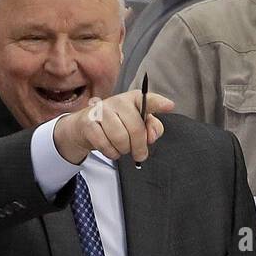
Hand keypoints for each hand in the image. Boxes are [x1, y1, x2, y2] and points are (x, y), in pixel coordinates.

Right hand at [53, 88, 174, 164]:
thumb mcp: (136, 125)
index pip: (148, 100)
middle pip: (136, 128)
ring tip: (122, 148)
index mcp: (133, 99)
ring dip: (123, 150)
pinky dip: (111, 152)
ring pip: (120, 138)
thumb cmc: (116, 125)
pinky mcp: (88, 122)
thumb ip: (151, 128)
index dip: (159, 104)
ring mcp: (101, 111)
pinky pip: (105, 144)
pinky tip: (111, 149)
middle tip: (139, 155)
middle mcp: (118, 101)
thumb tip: (152, 136)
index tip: (169, 106)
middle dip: (139, 147)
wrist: (85, 127)